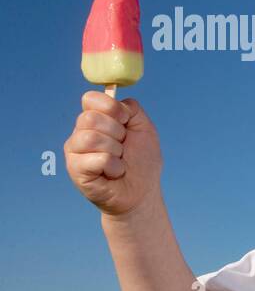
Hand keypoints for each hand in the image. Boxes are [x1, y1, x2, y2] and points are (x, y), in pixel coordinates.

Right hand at [64, 91, 162, 216]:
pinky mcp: (75, 170)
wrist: (142, 191)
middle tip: (123, 147)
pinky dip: (114, 166)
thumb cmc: (142, 160)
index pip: (90, 99)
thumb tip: (115, 100)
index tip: (125, 122)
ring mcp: (74, 151)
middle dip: (117, 132)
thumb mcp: (144, 128)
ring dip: (115, 150)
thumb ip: (131, 108)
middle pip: (90, 118)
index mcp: (95, 119)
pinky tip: (115, 172)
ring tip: (119, 160)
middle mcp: (80, 132)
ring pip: (91, 138)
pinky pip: (98, 159)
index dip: (112, 108)